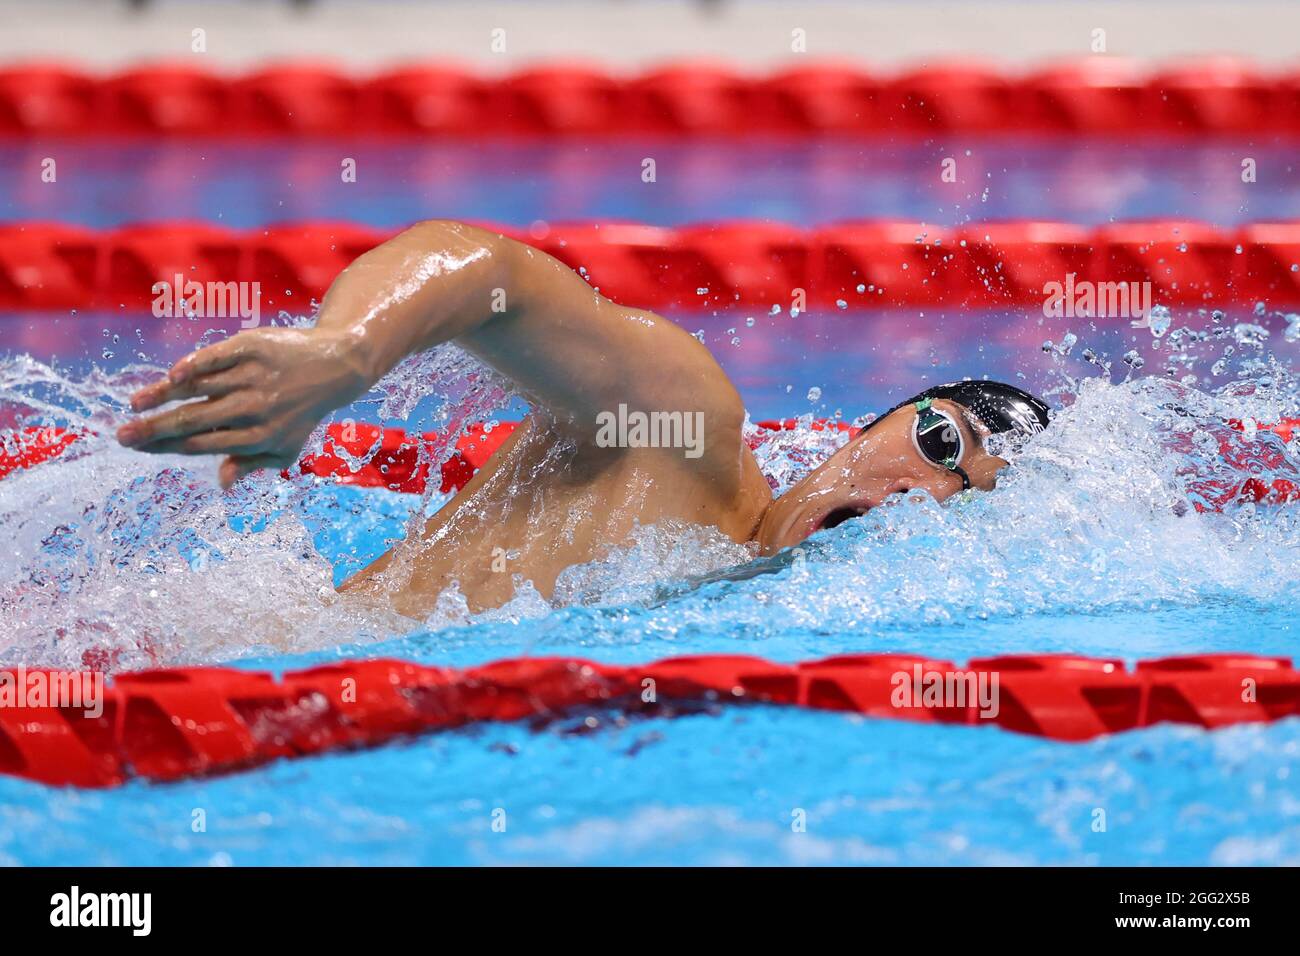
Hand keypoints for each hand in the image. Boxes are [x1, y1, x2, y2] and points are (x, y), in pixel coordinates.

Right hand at [116, 327, 370, 488]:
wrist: (334, 367)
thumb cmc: (301, 413)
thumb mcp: (284, 447)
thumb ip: (250, 465)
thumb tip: (221, 483)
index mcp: (259, 436)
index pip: (204, 444)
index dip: (169, 447)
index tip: (139, 448)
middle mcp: (255, 408)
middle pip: (196, 420)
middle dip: (155, 430)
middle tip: (122, 436)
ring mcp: (253, 376)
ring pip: (201, 388)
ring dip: (164, 395)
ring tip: (135, 403)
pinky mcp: (253, 347)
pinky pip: (218, 357)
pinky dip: (195, 365)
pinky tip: (173, 375)